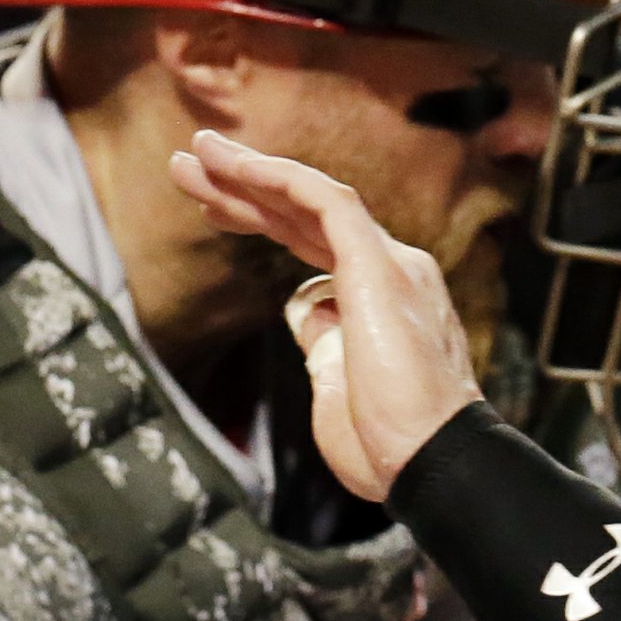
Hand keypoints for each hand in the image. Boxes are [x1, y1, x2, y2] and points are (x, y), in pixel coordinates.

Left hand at [167, 127, 481, 499]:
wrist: (431, 464)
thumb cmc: (388, 448)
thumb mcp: (339, 391)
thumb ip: (325, 346)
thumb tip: (307, 317)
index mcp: (378, 302)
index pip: (314, 244)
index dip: (264, 221)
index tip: (214, 210)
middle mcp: (390, 270)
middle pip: (305, 216)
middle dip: (245, 189)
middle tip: (189, 167)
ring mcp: (390, 264)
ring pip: (311, 198)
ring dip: (251, 174)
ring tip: (197, 155)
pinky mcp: (380, 266)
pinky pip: (326, 201)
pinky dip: (280, 179)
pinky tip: (237, 168)